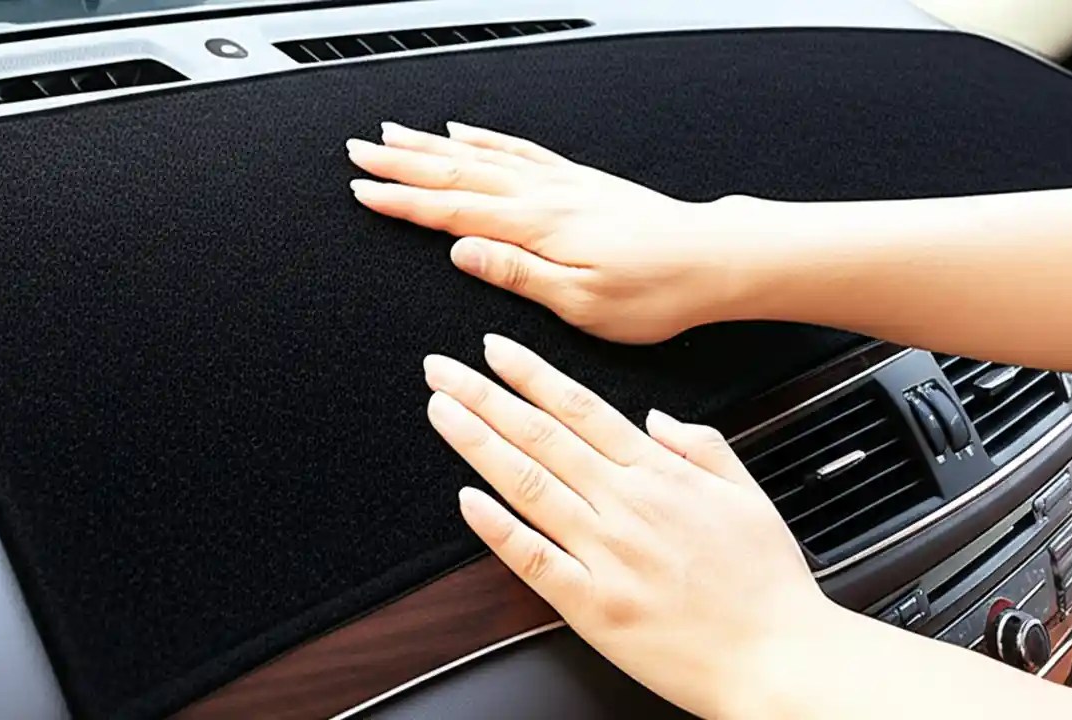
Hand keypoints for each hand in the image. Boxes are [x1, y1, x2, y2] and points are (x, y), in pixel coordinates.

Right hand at [348, 122, 766, 343]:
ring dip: (432, 144)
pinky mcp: (579, 182)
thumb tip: (462, 252)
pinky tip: (465, 131)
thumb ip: (517, 273)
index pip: (452, 210)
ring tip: (394, 134)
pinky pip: (519, 150)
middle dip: (402, 162)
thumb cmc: (655, 291)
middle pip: (457, 171)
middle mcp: (545, 196)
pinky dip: (486, 138)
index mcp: (538, 226)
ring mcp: (562, 183)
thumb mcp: (582, 302)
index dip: (401, 202)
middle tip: (358, 151)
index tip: (362, 191)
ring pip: (482, 155)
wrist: (713, 260)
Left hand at [423, 334, 837, 718]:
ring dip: (478, 442)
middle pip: (541, 435)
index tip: (494, 350)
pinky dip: (496, 526)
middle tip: (442, 369)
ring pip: (528, 484)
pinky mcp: (592, 606)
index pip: (581, 408)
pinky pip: (533, 558)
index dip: (531, 374)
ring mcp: (605, 554)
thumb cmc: (766, 584)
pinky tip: (467, 498)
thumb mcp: (749, 493)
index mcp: (661, 475)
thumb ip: (702, 445)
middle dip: (484, 395)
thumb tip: (657, 417)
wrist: (778, 659)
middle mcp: (626, 505)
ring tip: (441, 411)